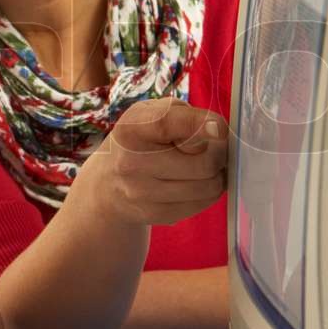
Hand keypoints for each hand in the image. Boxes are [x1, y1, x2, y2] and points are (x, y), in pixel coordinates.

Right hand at [81, 99, 227, 227]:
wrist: (107, 184)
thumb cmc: (141, 140)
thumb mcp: (151, 114)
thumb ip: (184, 116)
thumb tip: (217, 132)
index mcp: (131, 129)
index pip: (166, 123)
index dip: (199, 124)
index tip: (220, 128)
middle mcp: (131, 162)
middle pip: (203, 162)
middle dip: (218, 153)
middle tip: (213, 148)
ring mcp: (141, 192)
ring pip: (208, 186)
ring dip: (217, 174)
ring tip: (204, 165)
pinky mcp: (154, 214)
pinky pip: (203, 203)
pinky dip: (208, 192)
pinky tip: (196, 182)